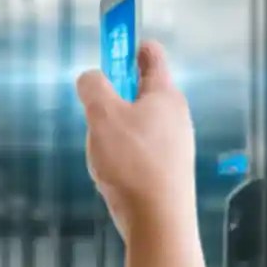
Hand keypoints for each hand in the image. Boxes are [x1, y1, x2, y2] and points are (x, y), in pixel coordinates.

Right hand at [76, 41, 195, 242]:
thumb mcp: (102, 115)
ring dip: (116, 125)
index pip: (151, 53)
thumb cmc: (132, 162)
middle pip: (143, 88)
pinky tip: (112, 170)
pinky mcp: (169, 169)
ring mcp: (175, 143)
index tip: (107, 51)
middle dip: (115, 92)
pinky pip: (142, 146)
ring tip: (101, 148)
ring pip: (140, 120)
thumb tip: (90, 77)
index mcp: (165, 93)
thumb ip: (93, 87)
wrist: (159, 222)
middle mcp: (176, 115)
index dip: (128, 44)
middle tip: (94, 110)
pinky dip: (124, 149)